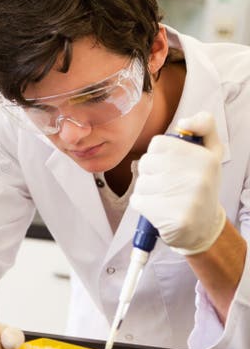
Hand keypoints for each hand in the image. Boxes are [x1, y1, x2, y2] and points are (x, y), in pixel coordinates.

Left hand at [131, 111, 225, 254]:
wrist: (203, 228)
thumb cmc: (200, 185)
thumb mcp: (210, 152)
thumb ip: (203, 126)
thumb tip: (186, 121)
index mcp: (205, 157)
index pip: (157, 144)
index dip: (159, 156)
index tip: (173, 166)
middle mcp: (199, 176)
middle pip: (146, 163)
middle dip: (151, 173)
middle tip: (169, 185)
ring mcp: (188, 198)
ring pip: (141, 183)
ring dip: (147, 191)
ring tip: (166, 198)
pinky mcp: (174, 217)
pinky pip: (138, 201)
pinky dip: (143, 205)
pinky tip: (160, 210)